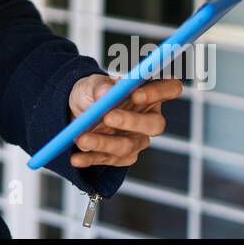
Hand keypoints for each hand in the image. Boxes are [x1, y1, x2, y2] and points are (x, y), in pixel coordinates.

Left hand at [65, 73, 181, 168]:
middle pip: (155, 124)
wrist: (73, 111)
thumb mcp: (90, 84)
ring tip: (81, 139)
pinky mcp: (122, 157)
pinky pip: (110, 160)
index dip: (159, 92)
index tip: (136, 94)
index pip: (170, 88)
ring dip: (104, 142)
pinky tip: (77, 158)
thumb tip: (106, 92)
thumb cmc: (91, 93)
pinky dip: (91, 159)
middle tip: (108, 117)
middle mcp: (149, 118)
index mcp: (149, 92)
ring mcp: (137, 140)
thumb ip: (99, 86)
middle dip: (131, 121)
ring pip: (129, 145)